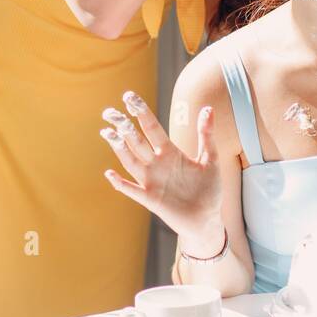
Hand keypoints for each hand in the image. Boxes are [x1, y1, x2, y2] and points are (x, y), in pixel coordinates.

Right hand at [100, 90, 222, 244]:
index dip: (141, 113)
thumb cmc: (209, 189)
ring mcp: (152, 181)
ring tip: (107, 133)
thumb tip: (208, 108)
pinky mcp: (151, 199)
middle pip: (136, 141)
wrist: (207, 219)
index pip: (152, 128)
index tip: (128, 97)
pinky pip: (132, 190)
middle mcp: (157, 164)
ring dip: (119, 148)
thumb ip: (206, 135)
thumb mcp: (210, 159)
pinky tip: (109, 174)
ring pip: (131, 161)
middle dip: (123, 127)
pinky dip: (120, 183)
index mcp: (170, 152)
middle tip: (109, 112)